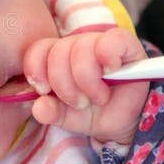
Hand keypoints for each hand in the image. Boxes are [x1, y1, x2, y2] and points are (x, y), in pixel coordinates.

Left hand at [23, 28, 148, 145]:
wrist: (127, 123)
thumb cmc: (94, 113)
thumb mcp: (67, 117)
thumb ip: (50, 111)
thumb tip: (39, 107)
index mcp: (58, 57)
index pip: (39, 49)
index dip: (36, 70)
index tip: (44, 91)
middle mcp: (77, 45)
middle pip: (59, 52)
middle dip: (65, 85)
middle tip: (79, 103)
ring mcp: (100, 42)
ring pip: (81, 48)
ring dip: (88, 80)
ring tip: (99, 98)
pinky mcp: (125, 43)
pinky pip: (111, 41)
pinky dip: (109, 57)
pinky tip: (112, 72)